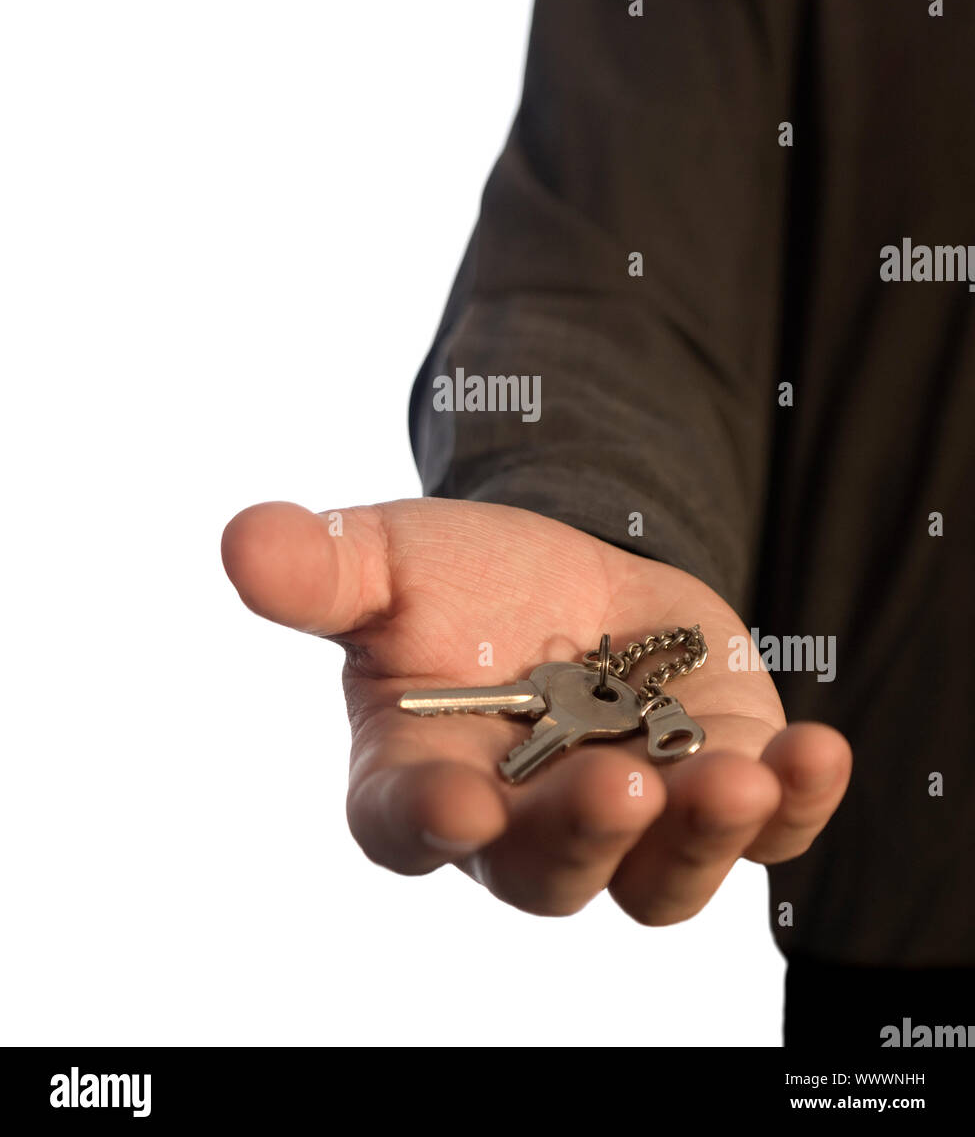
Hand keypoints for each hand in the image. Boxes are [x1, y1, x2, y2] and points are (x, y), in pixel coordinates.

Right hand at [222, 497, 850, 922]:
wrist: (569, 575)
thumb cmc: (461, 582)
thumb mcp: (391, 558)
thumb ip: (323, 567)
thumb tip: (240, 540)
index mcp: (422, 780)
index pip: (406, 829)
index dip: (426, 825)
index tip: (455, 803)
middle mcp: (520, 829)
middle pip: (546, 874)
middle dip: (583, 834)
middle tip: (618, 782)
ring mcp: (627, 819)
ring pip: (659, 878)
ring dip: (702, 838)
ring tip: (738, 776)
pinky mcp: (710, 791)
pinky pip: (761, 833)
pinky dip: (793, 808)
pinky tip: (816, 754)